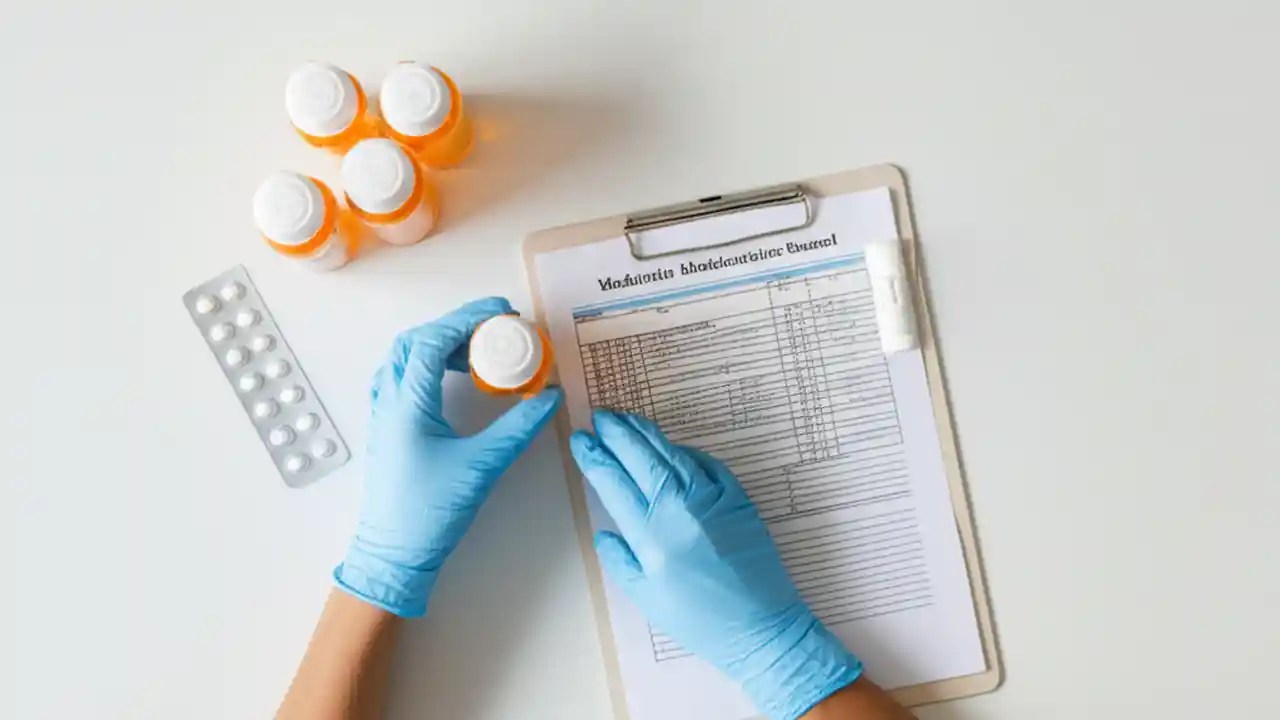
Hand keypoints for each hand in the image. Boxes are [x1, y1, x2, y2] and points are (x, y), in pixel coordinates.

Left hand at [335, 297, 562, 616]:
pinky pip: (402, 378)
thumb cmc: (429, 513)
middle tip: (494, 326)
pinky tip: (452, 377)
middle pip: (416, 341)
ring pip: (405, 358)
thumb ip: (518, 427)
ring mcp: (384, 414)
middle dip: (456, 326)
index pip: (433, 341)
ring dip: (440, 343)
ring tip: (479, 350)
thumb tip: (548, 397)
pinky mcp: (388, 428)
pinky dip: (428, 365)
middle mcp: (389, 401)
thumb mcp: (482, 466)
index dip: (468, 319)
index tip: (502, 313)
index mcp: (407, 403)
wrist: (393, 554)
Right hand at [571, 411, 861, 719]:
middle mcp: (679, 508)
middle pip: (640, 457)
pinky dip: (685, 449)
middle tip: (599, 416)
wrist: (760, 627)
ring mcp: (712, 498)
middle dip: (616, 432)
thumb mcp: (647, 598)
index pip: (613, 482)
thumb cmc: (700, 621)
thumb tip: (602, 531)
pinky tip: (671, 444)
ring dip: (646, 432)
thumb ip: (620, 561)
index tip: (580, 439)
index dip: (594, 457)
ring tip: (626, 418)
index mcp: (651, 535)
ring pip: (672, 452)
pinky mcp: (738, 498)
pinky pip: (707, 463)